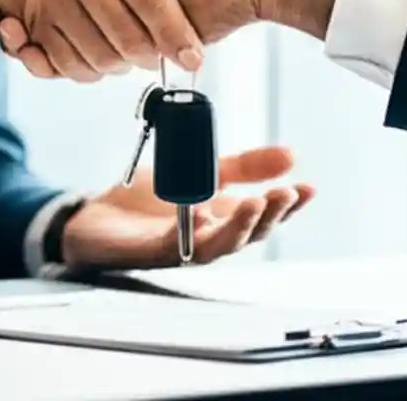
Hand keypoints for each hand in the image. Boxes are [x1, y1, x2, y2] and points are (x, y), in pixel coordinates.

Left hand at [61, 146, 314, 267]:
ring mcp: (182, 249)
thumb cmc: (150, 203)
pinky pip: (175, 245)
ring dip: (240, 227)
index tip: (308, 188)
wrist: (98, 218)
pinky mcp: (152, 252)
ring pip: (219, 245)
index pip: (265, 217)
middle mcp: (209, 240)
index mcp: (224, 221)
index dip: (289, 206)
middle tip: (286, 194)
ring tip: (256, 204)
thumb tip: (292, 155)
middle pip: (248, 235)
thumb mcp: (202, 172)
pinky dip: (190, 229)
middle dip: (270, 216)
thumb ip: (244, 167)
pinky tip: (200, 211)